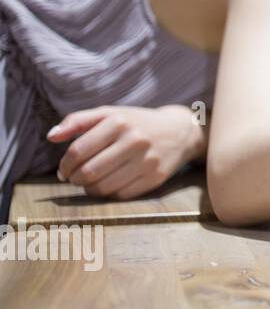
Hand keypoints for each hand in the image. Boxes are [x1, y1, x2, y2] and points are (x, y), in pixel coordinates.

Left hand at [46, 105, 204, 198]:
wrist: (180, 132)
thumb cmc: (136, 123)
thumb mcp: (109, 113)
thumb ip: (77, 121)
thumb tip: (51, 137)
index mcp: (119, 122)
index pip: (78, 151)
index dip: (65, 165)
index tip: (63, 170)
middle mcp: (135, 141)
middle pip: (89, 172)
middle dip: (74, 179)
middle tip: (74, 179)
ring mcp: (147, 160)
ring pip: (104, 187)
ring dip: (89, 189)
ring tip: (89, 183)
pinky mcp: (156, 177)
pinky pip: (121, 195)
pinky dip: (109, 194)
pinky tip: (108, 185)